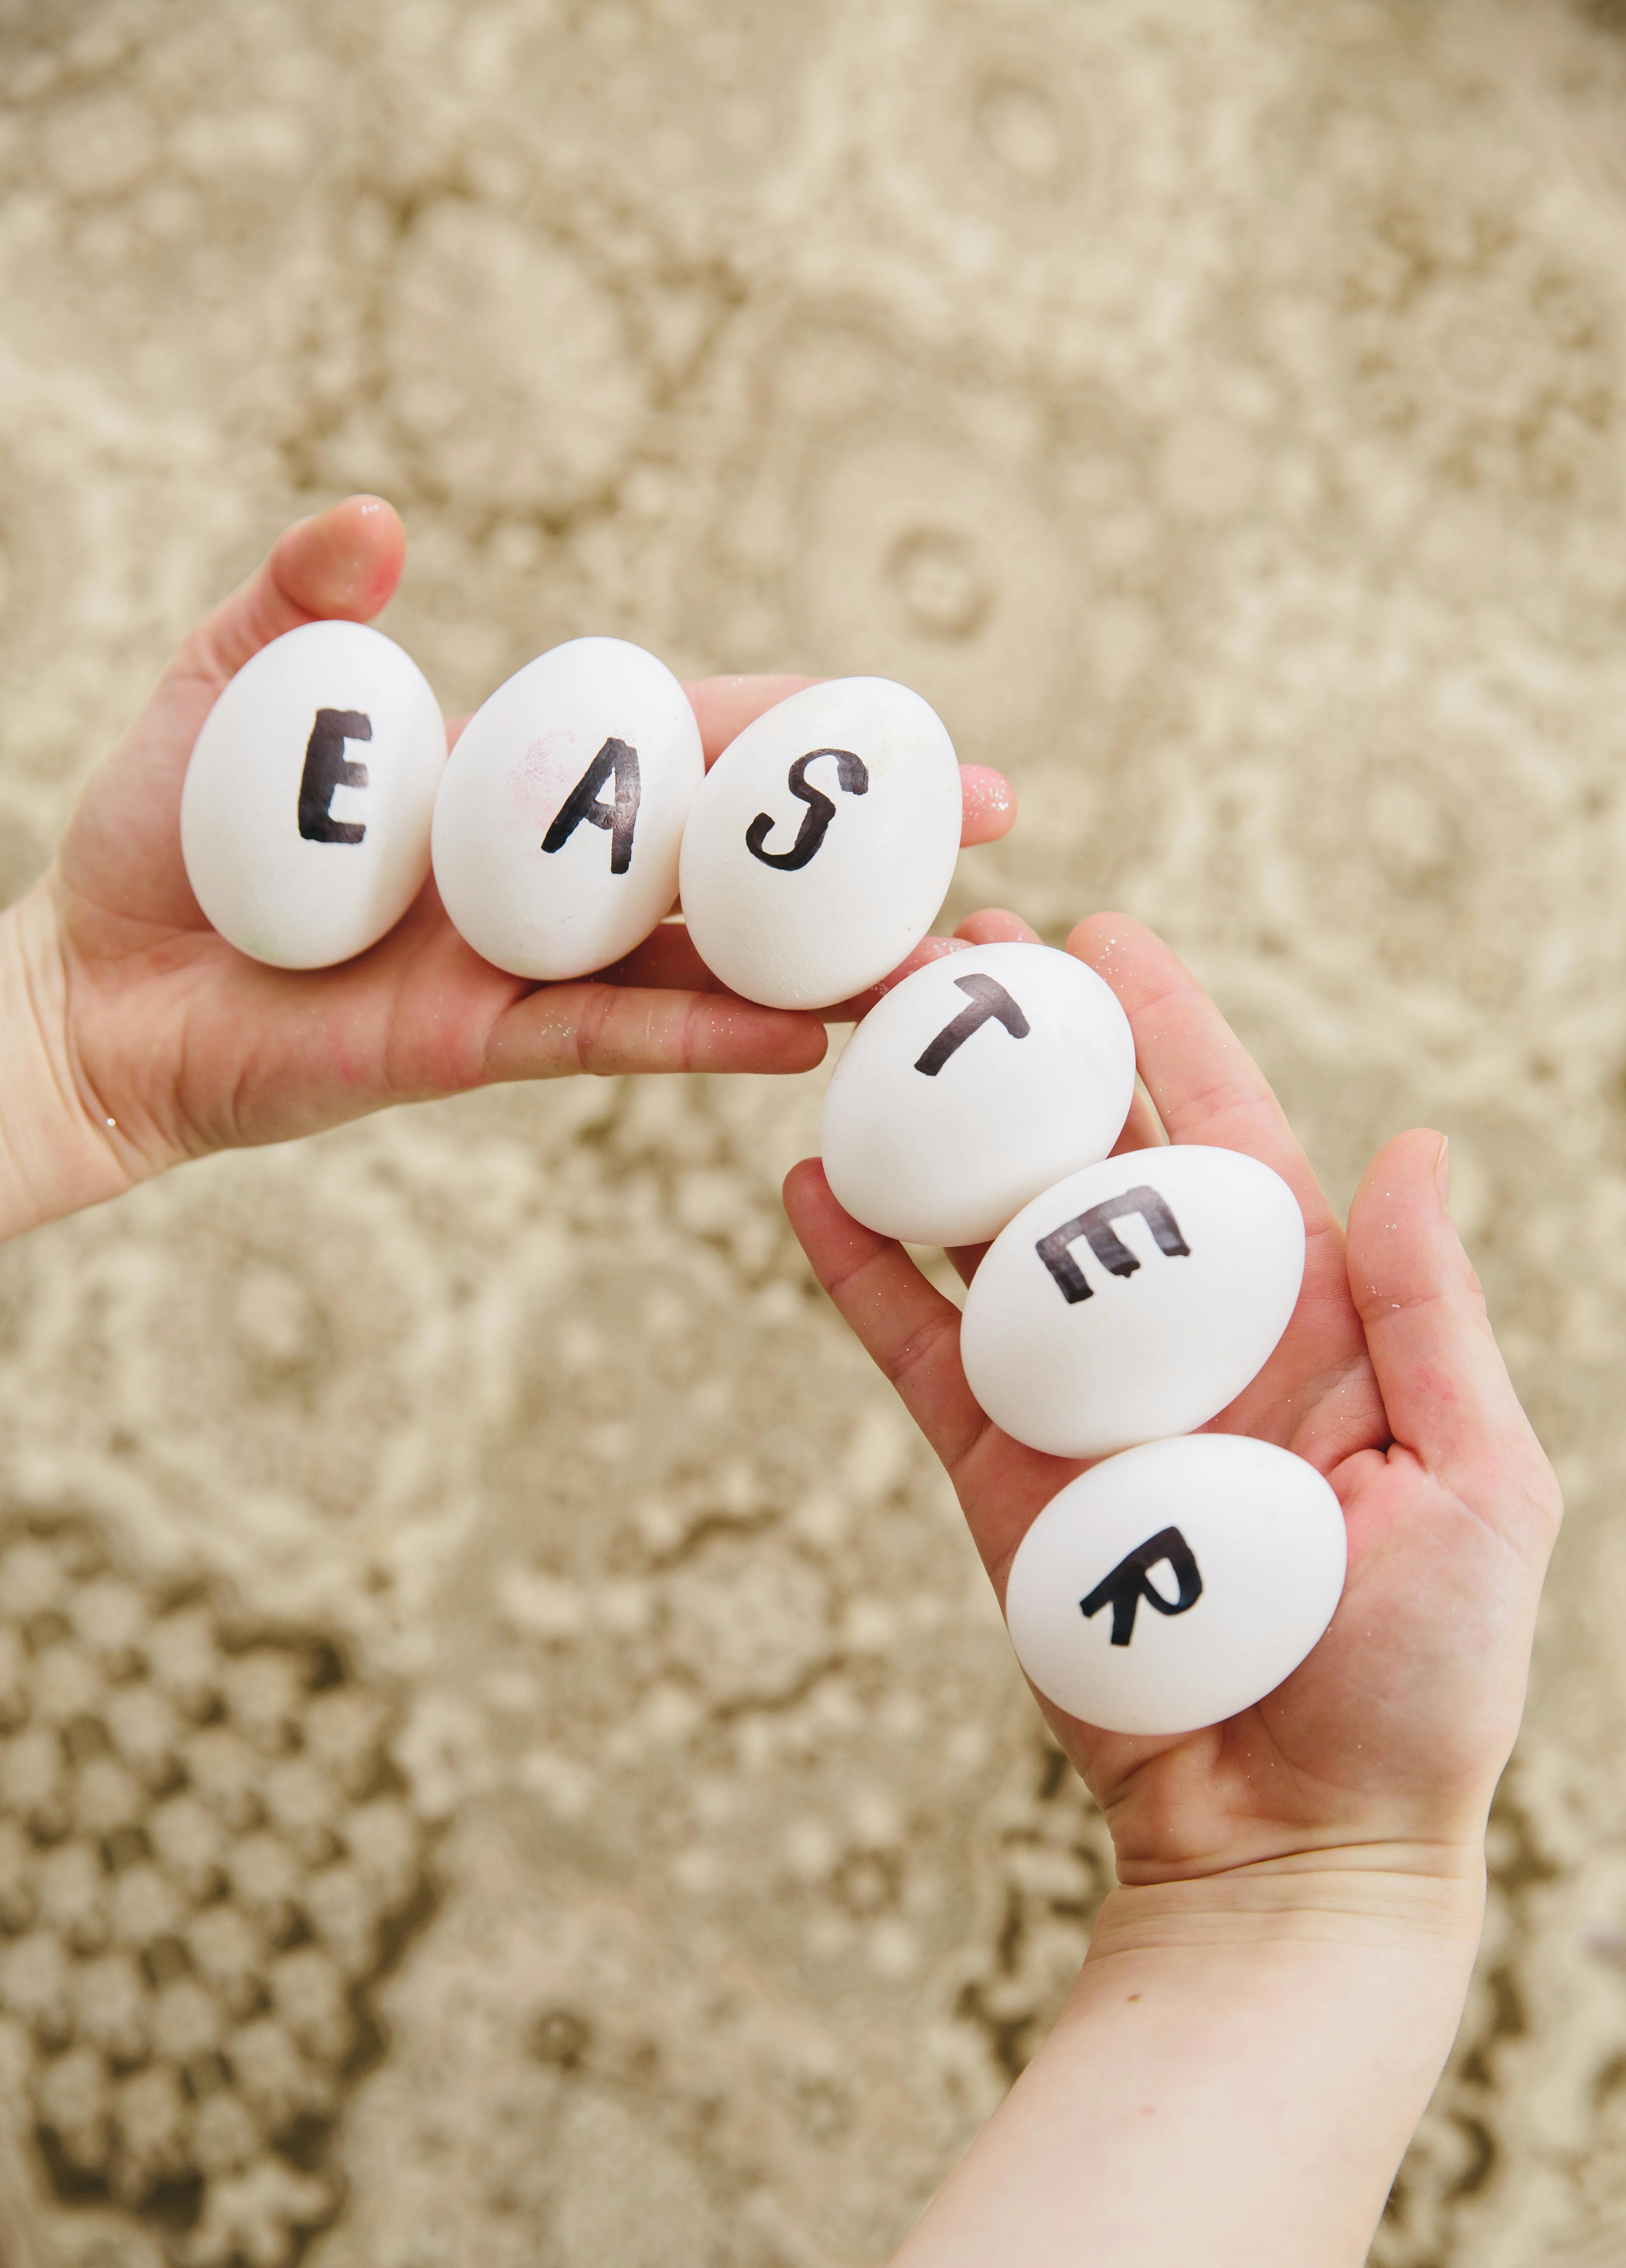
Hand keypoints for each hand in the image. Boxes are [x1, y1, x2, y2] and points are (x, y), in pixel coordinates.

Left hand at [0, 495, 1015, 1237]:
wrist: (92, 985)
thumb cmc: (157, 837)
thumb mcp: (229, 689)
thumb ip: (303, 606)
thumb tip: (377, 518)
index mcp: (512, 788)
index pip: (682, 745)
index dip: (800, 730)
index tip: (916, 724)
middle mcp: (543, 881)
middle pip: (732, 854)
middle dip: (861, 844)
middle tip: (991, 829)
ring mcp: (523, 967)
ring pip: (704, 960)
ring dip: (821, 960)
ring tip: (938, 956)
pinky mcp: (482, 1044)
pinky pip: (617, 1039)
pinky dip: (706, 1039)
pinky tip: (800, 1038)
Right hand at [785, 906, 1561, 1897]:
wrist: (1300, 1837)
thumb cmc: (1424, 1677)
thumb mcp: (1479, 1481)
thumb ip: (1430, 1314)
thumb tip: (1414, 1144)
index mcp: (1307, 1320)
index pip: (1226, 1136)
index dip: (1166, 1031)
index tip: (1099, 938)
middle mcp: (1187, 1342)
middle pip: (1088, 1162)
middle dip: (1022, 1052)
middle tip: (947, 954)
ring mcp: (1082, 1406)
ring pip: (990, 1240)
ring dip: (932, 1139)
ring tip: (865, 1043)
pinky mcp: (1001, 1481)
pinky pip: (921, 1357)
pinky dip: (866, 1278)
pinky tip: (813, 1194)